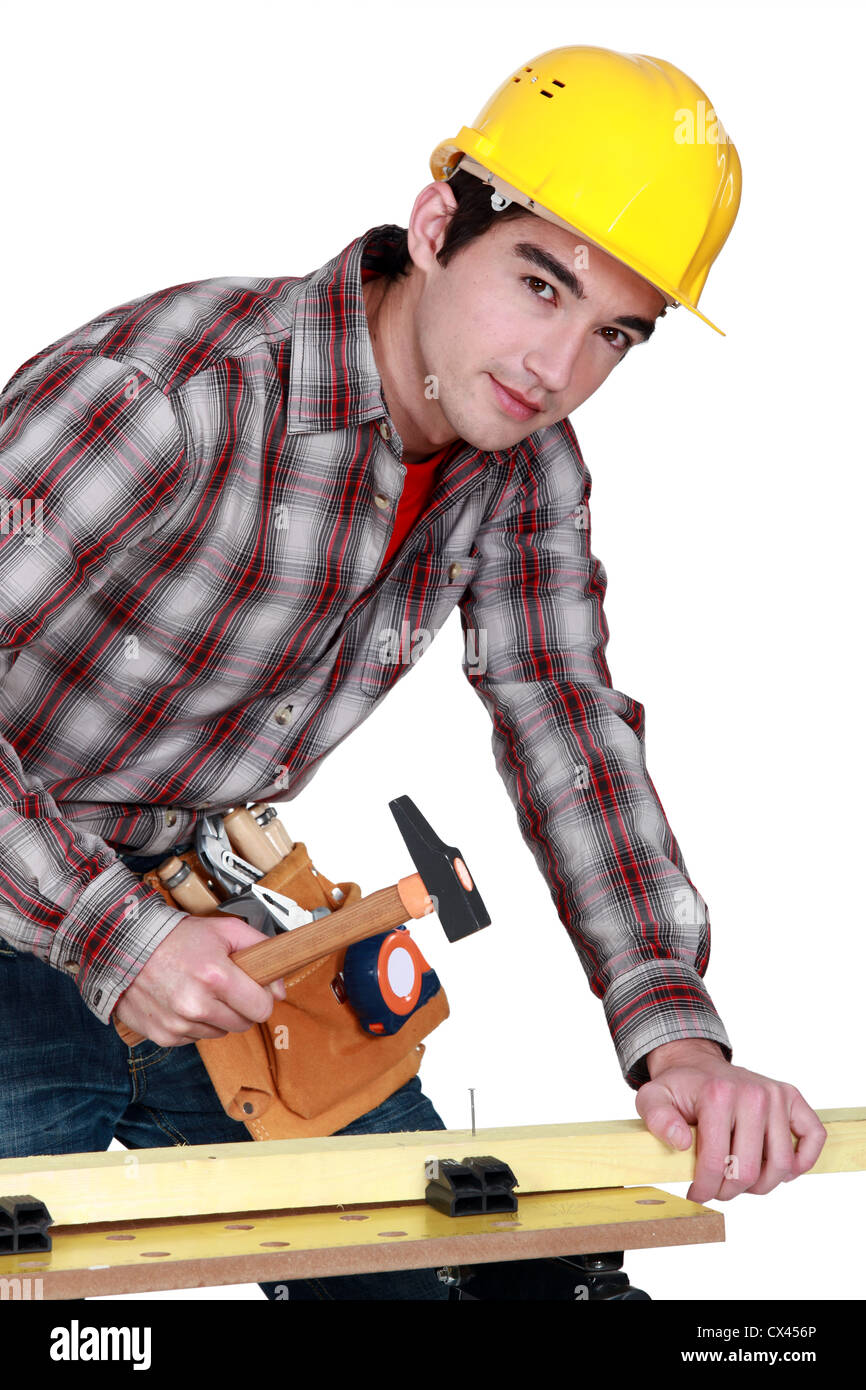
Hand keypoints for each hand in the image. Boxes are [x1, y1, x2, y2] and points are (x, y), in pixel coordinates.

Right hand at [113, 914, 286, 1046]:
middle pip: (243, 1024)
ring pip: (219, 1033)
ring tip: (199, 990)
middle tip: (224, 987)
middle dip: (240, 1007)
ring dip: (216, 1016)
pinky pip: (195, 1038)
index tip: (254, 990)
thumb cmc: (176, 937)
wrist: (126, 946)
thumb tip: (280, 989)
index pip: (261, 1009)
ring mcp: (178, 1022)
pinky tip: (182, 1001)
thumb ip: (260, 950)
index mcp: (215, 976)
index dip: (262, 998)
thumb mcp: (225, 929)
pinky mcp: (163, 1035)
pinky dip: (193, 1024)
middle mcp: (196, 1004)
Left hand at [635, 1039, 826, 1201]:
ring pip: (782, 1164)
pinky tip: (780, 1170)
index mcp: (717, 1095)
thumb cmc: (679, 1088)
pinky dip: (802, 1161)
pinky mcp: (791, 1098)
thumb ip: (657, 1118)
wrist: (698, 1064)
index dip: (705, 1189)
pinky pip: (812, 1136)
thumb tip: (681, 1142)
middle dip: (730, 1191)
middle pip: (749, 1170)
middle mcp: (752, 1094)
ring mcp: (775, 1095)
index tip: (696, 1193)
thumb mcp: (653, 1098)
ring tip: (740, 1181)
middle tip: (717, 1189)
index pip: (717, 1163)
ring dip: (761, 1185)